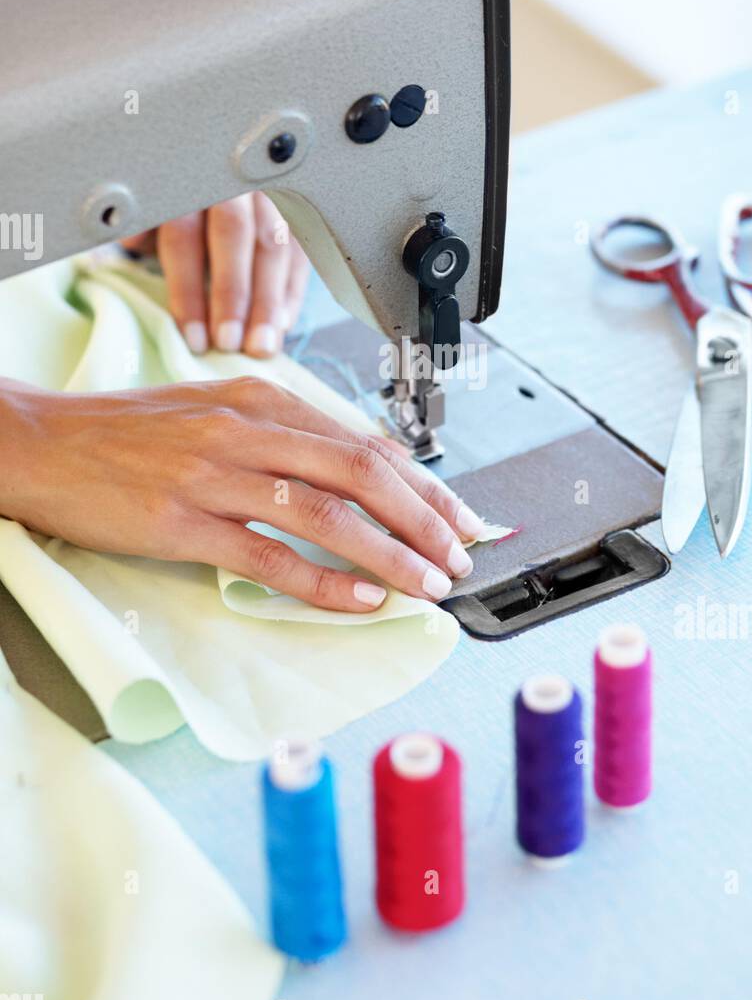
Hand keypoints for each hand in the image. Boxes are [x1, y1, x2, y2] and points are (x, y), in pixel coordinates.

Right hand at [0, 377, 485, 611]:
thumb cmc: (130, 432)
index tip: (462, 517)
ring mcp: (214, 475)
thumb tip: (366, 465)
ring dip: (387, 553)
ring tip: (423, 584)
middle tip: (458, 556)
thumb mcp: (218, 410)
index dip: (425, 485)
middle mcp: (246, 429)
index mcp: (261, 400)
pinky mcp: (181, 522)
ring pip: (326, 514)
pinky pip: (267, 555)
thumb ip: (289, 434)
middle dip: (423, 520)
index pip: (365, 442)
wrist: (42, 443)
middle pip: (361, 473)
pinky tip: (357, 600)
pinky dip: (321, 581)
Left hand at [121, 194, 309, 356]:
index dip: (189, 291)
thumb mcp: (156, 212)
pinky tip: (282, 323)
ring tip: (262, 345)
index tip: (195, 338)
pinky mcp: (295, 209)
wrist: (212, 174)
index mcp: (184, 185)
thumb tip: (133, 243)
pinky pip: (299, 249)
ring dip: (269, 300)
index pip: (183, 237)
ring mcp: (267, 191)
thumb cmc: (180, 207)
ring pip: (274, 243)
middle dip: (234, 294)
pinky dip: (292, 289)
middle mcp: (228, 182)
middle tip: (231, 343)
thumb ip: (145, 229)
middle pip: (233, 235)